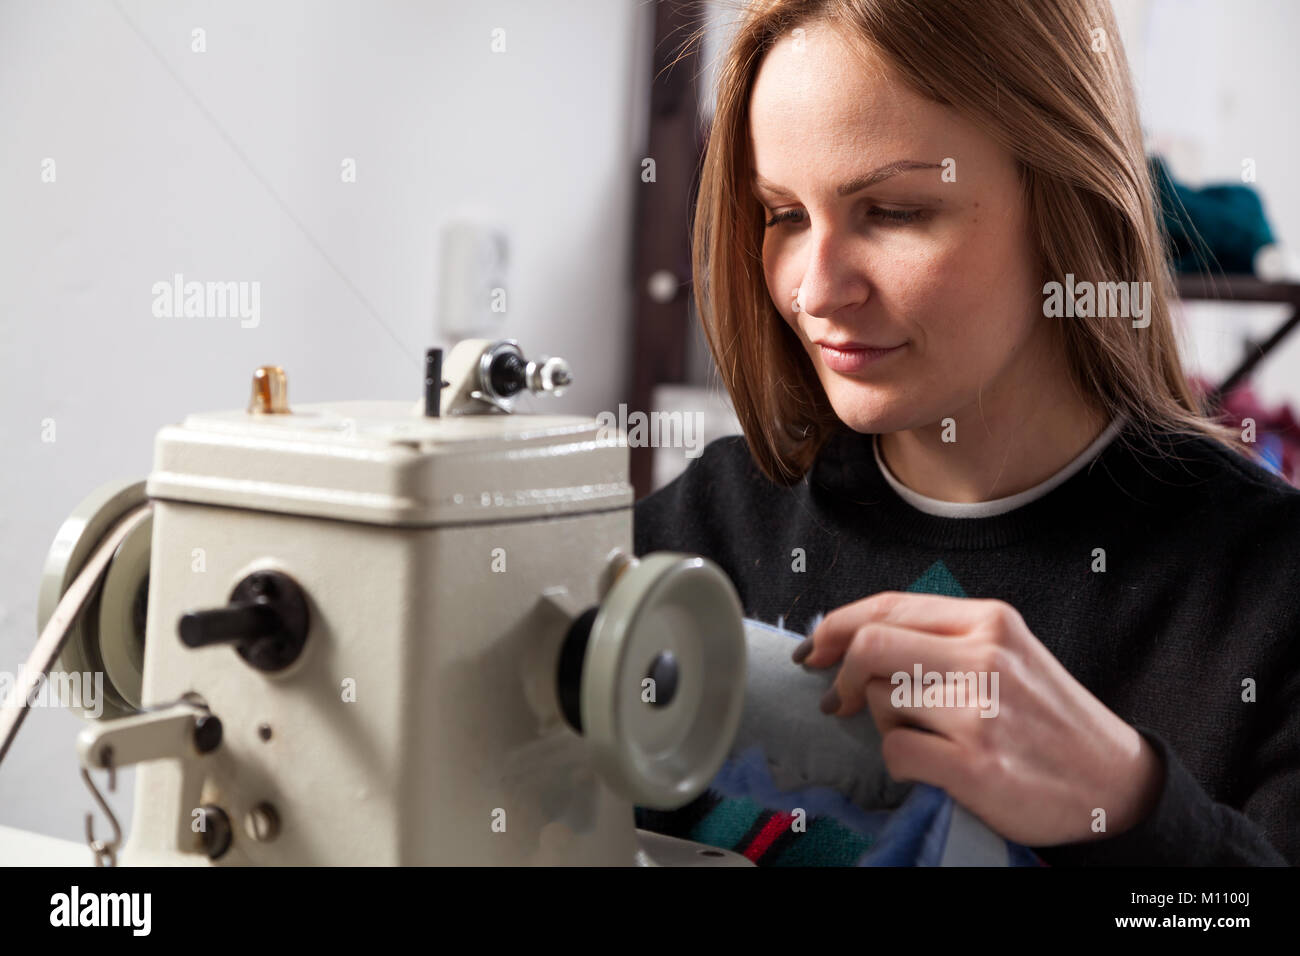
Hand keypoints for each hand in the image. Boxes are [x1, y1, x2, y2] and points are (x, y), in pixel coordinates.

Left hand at [795, 591, 1164, 845]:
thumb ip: (940, 638)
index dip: (837, 626)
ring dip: (882, 723)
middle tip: (837, 699)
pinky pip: (895, 752)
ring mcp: (980, 710)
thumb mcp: (1006, 654)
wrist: (1113, 786)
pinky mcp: (975, 763)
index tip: (814, 649)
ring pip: (878, 699)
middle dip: (842, 673)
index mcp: (990, 621)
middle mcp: (985, 656)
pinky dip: (899, 762)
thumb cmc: (1048, 720)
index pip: (889, 606)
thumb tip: (851, 638)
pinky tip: (930, 764)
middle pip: (870, 644)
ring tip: (920, 735)